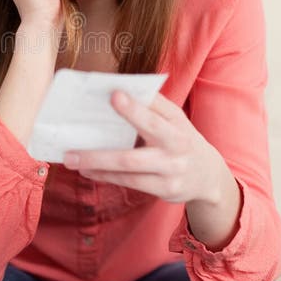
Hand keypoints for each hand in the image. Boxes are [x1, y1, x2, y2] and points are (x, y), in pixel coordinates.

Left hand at [63, 91, 225, 205]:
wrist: (209, 175)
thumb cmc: (181, 139)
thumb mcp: (175, 120)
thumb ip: (152, 106)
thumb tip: (118, 90)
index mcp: (177, 123)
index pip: (155, 113)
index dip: (134, 107)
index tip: (113, 95)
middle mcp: (176, 148)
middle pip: (135, 153)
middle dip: (102, 152)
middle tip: (72, 149)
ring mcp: (171, 172)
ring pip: (128, 171)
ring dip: (97, 166)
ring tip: (72, 159)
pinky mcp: (165, 190)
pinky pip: (130, 183)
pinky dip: (106, 176)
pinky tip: (88, 170)